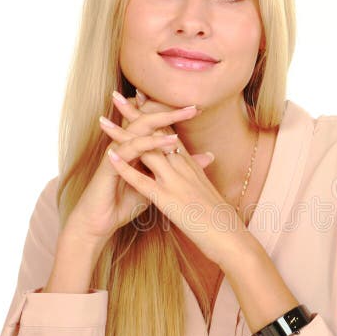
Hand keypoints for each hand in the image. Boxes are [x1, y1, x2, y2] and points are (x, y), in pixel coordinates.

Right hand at [66, 90, 210, 244]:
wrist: (100, 222)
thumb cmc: (123, 203)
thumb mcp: (156, 184)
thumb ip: (176, 168)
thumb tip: (206, 158)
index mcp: (136, 148)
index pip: (156, 126)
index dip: (175, 117)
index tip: (199, 110)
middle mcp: (126, 146)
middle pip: (148, 121)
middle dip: (170, 113)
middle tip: (194, 107)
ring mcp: (117, 153)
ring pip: (138, 130)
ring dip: (160, 124)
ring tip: (183, 119)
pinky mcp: (110, 165)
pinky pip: (129, 149)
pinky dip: (146, 143)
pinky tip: (162, 141)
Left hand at [102, 91, 248, 267]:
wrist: (232, 239)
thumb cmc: (224, 221)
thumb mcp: (211, 193)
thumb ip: (202, 176)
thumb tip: (203, 162)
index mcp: (193, 167)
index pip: (170, 134)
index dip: (154, 117)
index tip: (141, 102)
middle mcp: (184, 168)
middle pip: (156, 135)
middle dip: (136, 116)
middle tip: (117, 96)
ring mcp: (176, 182)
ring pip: (146, 151)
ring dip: (123, 136)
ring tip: (104, 122)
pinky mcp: (168, 200)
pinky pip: (142, 180)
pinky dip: (125, 167)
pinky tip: (110, 156)